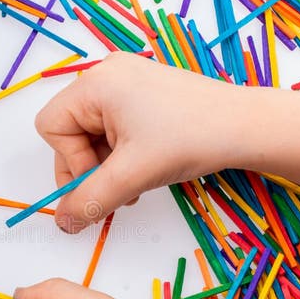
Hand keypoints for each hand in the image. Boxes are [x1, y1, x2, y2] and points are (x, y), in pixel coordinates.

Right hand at [35, 53, 249, 231]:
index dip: (70, 161)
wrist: (247, 127)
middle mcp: (107, 75)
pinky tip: (146, 165)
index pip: (51, 127)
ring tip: (138, 178)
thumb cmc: (192, 138)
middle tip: (120, 187)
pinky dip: (123, 154)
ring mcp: (127, 82)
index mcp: (97, 83)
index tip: (102, 180)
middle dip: (91, 166)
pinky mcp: (144, 95)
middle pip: (70, 130)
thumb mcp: (132, 175)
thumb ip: (90, 201)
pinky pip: (114, 128)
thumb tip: (62, 223)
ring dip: (108, 165)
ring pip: (93, 134)